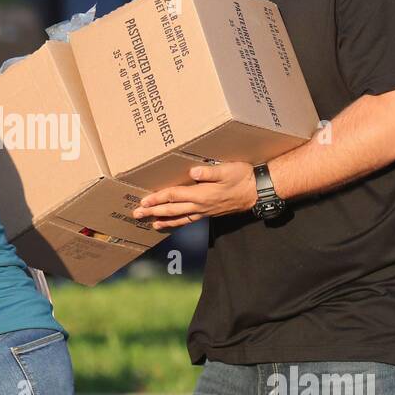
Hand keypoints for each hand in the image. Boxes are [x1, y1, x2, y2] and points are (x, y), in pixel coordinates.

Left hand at [133, 161, 256, 229]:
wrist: (257, 191)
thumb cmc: (242, 177)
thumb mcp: (227, 170)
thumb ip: (209, 172)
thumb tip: (193, 172)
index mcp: (201, 194)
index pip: (173, 196)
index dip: (157, 198)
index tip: (143, 201)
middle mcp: (200, 206)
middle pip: (172, 210)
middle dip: (153, 212)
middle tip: (138, 214)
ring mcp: (205, 212)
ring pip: (180, 218)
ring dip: (164, 221)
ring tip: (152, 224)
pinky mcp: (210, 213)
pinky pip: (190, 220)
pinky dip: (179, 223)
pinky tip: (174, 224)